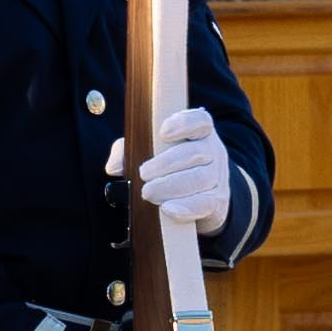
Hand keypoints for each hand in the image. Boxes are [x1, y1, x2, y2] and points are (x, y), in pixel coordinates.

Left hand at [108, 107, 233, 232]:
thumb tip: (113, 166)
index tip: (163, 132)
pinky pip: (205, 203)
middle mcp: (212, 150)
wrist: (202, 196)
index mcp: (199, 132)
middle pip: (194, 153)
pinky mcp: (217, 201)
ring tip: (148, 193)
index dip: (183, 124)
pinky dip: (186, 207)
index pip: (200, 120)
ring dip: (172, 186)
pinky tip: (168, 210)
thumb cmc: (171, 166)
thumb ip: (128, 151)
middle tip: (143, 174)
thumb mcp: (149, 151)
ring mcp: (218, 176)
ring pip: (200, 178)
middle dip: (166, 163)